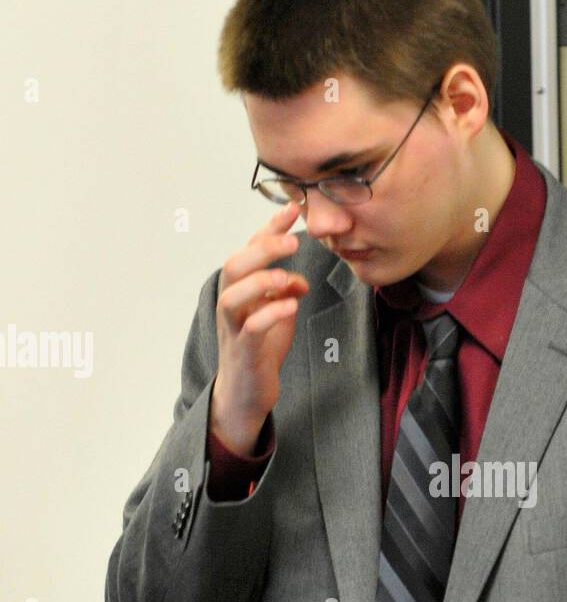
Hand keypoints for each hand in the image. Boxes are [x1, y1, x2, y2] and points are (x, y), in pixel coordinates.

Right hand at [210, 201, 308, 455]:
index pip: (251, 250)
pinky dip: (270, 315)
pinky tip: (291, 306)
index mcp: (241, 290)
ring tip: (289, 277)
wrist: (247, 392)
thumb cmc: (259, 350)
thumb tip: (300, 278)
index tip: (294, 208)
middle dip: (262, 249)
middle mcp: (232, 305)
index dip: (269, 228)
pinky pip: (251, 329)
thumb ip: (285, 292)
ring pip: (232, 297)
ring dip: (261, 282)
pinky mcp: (244, 352)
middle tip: (293, 240)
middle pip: (234, 266)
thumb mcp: (276, 314)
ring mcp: (234, 329)